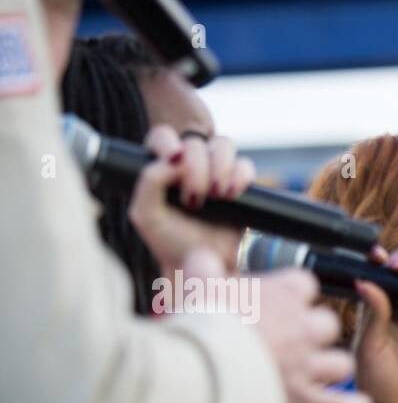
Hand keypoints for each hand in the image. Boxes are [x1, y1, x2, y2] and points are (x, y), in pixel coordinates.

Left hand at [128, 125, 255, 274]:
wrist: (204, 266)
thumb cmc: (170, 242)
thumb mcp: (145, 215)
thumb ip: (149, 182)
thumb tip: (175, 159)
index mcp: (162, 167)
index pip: (163, 136)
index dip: (169, 143)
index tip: (173, 161)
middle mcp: (189, 165)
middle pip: (196, 141)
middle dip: (197, 169)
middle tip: (194, 200)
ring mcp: (216, 172)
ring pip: (224, 145)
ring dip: (221, 168)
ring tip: (217, 196)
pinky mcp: (239, 184)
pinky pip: (246, 166)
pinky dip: (241, 177)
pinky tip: (232, 196)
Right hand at [194, 246, 370, 402]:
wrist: (198, 369)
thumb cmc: (200, 324)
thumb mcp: (198, 282)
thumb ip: (206, 265)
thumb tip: (204, 260)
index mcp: (284, 296)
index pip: (306, 284)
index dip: (293, 293)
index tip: (280, 300)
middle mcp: (303, 329)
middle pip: (328, 324)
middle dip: (315, 331)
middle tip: (294, 339)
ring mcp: (307, 366)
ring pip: (342, 363)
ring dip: (331, 366)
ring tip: (318, 371)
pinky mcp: (305, 400)